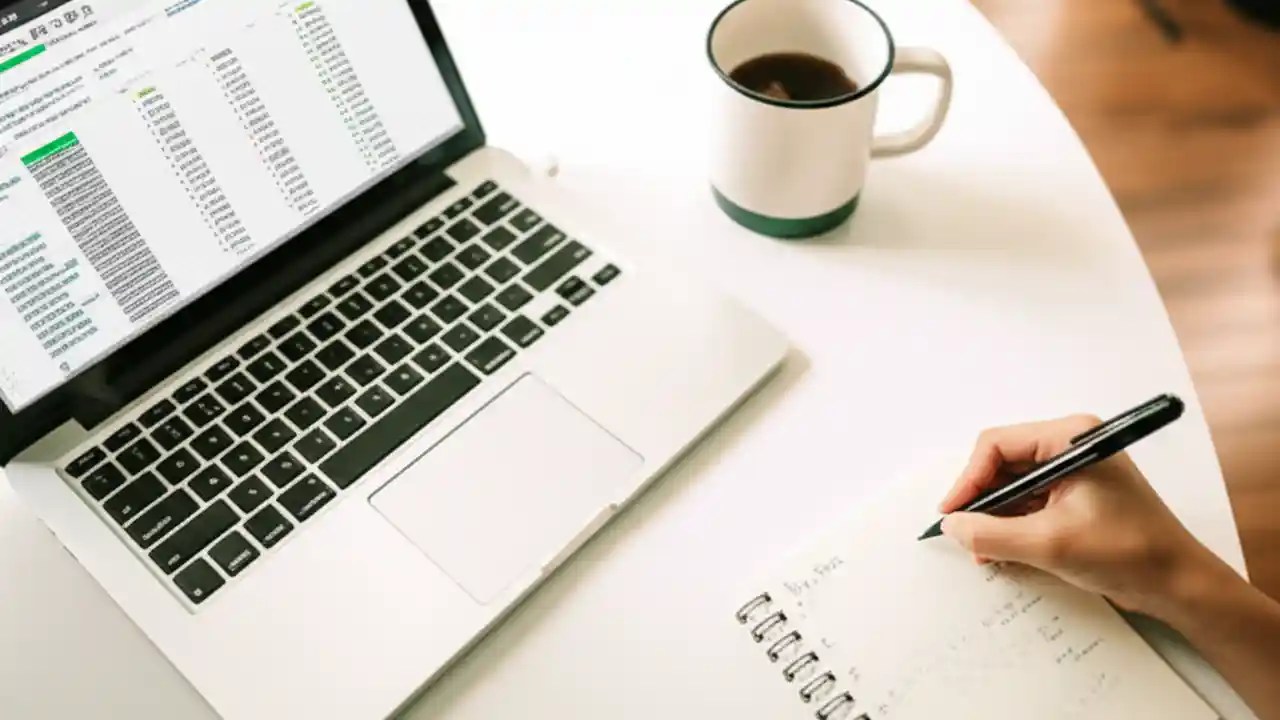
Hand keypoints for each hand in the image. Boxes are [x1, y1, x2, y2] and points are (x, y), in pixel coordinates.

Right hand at [938, 414, 1219, 621]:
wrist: (1178, 584)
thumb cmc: (1127, 552)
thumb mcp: (1050, 544)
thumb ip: (992, 533)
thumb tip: (952, 525)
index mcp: (1070, 438)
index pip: (997, 445)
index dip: (968, 480)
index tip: (951, 514)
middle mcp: (1070, 446)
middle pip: (1002, 463)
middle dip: (981, 500)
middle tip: (963, 533)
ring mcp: (1074, 471)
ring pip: (1013, 485)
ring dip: (994, 516)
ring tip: (981, 549)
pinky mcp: (1076, 496)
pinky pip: (1029, 502)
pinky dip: (1011, 524)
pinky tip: (1000, 551)